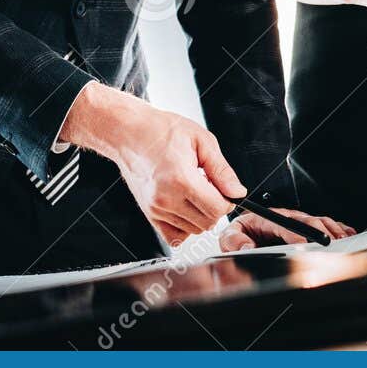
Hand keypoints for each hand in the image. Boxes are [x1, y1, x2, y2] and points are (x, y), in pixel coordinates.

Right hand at [61, 81, 245, 246]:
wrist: (129, 133)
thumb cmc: (161, 131)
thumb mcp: (200, 140)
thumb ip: (222, 170)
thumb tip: (237, 191)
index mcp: (181, 179)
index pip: (217, 209)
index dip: (228, 201)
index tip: (226, 191)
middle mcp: (166, 199)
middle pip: (206, 223)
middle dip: (216, 208)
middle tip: (210, 188)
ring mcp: (156, 209)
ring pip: (192, 231)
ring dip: (200, 216)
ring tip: (194, 192)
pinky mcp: (149, 214)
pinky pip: (174, 236)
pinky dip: (185, 227)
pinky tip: (185, 207)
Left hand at [218, 208, 355, 251]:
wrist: (243, 232)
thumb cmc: (240, 234)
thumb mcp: (230, 237)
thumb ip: (235, 242)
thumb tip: (246, 247)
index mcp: (267, 217)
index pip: (284, 225)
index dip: (295, 235)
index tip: (303, 245)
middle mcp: (286, 217)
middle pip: (307, 222)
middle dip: (319, 232)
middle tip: (329, 246)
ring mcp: (297, 221)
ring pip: (319, 221)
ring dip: (331, 230)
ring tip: (341, 241)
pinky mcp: (305, 227)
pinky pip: (325, 225)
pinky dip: (338, 228)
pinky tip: (347, 234)